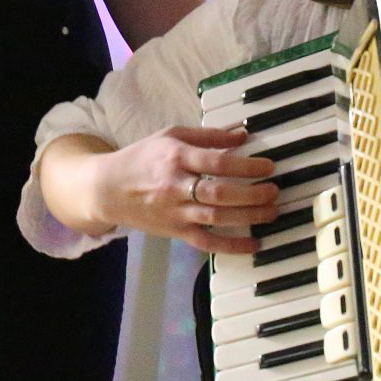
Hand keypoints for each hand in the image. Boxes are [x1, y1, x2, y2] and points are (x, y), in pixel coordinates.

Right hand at [89, 125, 278, 254]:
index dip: (246, 166)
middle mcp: (175, 186)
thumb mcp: (171, 135)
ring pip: (215, 218)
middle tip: (274, 191)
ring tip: (272, 212)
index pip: (216, 163)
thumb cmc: (142, 157)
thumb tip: (243, 134)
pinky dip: (231, 246)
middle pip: (218, 193)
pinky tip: (254, 244)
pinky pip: (206, 243)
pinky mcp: (175, 232)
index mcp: (175, 157)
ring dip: (248, 217)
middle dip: (251, 194)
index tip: (268, 167)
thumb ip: (207, 136)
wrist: (106, 189)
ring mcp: (175, 212)